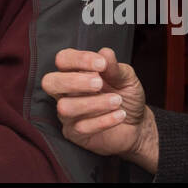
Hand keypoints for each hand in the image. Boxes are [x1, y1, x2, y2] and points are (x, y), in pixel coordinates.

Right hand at [42, 47, 157, 172]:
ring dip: (93, 103)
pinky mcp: (74, 134)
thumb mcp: (126, 78)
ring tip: (116, 101)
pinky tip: (119, 115)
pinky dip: (104, 120)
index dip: (79, 59)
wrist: (137, 125)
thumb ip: (114, 67)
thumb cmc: (126, 96)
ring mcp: (67, 114)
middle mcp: (65, 92)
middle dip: (73, 81)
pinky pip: (81, 128)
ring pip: (65, 107)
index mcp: (74, 72)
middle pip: (50, 82)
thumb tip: (105, 53)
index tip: (102, 64)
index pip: (63, 59)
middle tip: (99, 83)